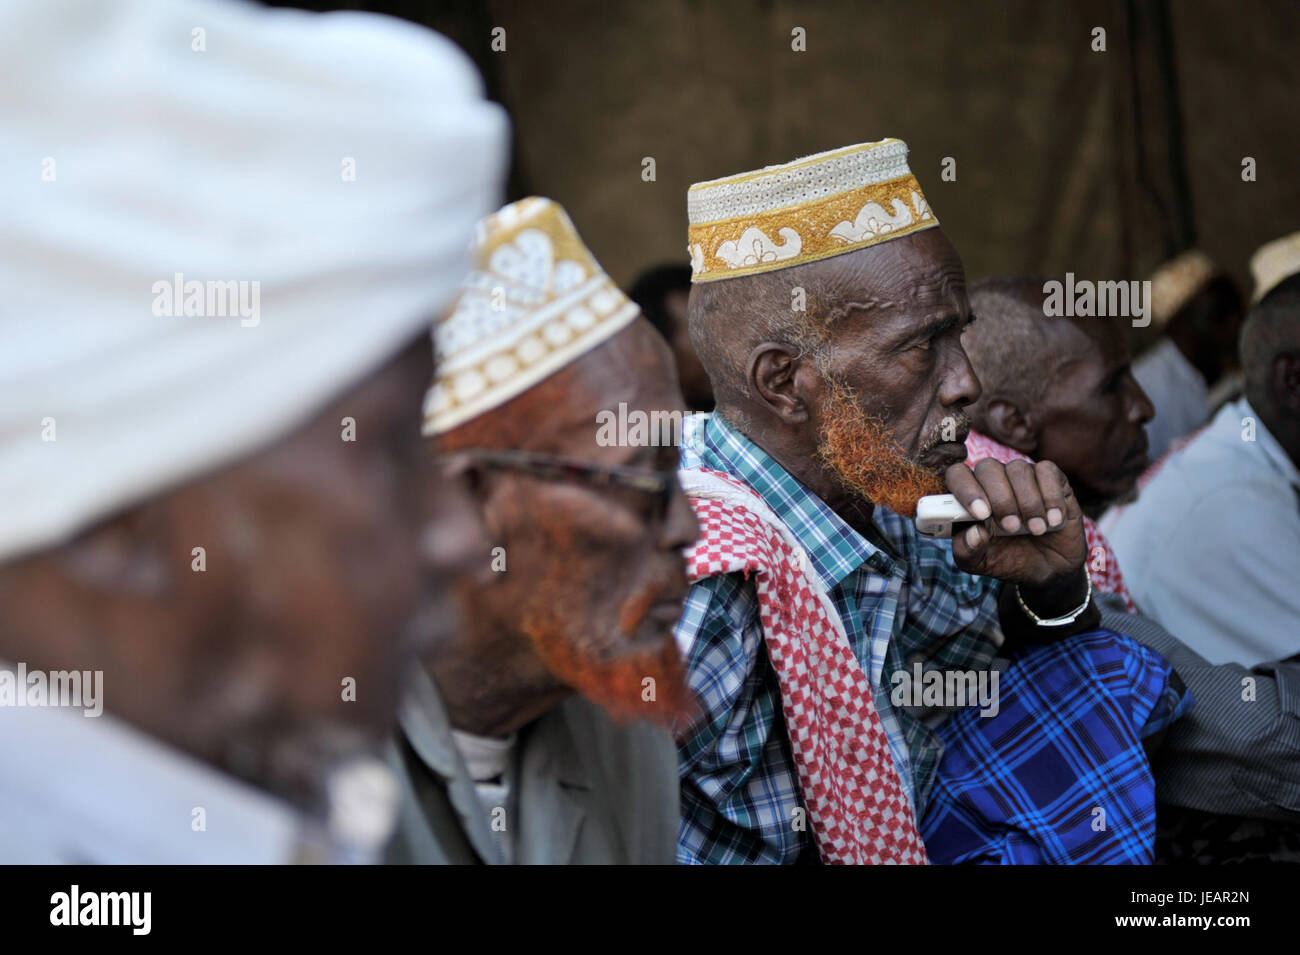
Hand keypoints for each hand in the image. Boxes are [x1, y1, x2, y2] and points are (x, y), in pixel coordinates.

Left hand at [944, 458, 1085, 587]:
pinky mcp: (1051, 478)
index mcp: (970, 496)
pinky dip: (1051, 496)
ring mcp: (1022, 476)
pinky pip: (1047, 471)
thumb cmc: (1008, 559)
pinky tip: (1054, 520)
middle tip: (1012, 527)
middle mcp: (993, 480)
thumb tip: (974, 532)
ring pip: (1018, 469)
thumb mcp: (981, 563)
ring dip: (1028, 502)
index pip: (957, 474)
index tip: (981, 514)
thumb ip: (967, 550)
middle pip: (988, 468)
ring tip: (1036, 529)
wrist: (1049, 567)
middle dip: (1000, 499)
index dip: (966, 490)